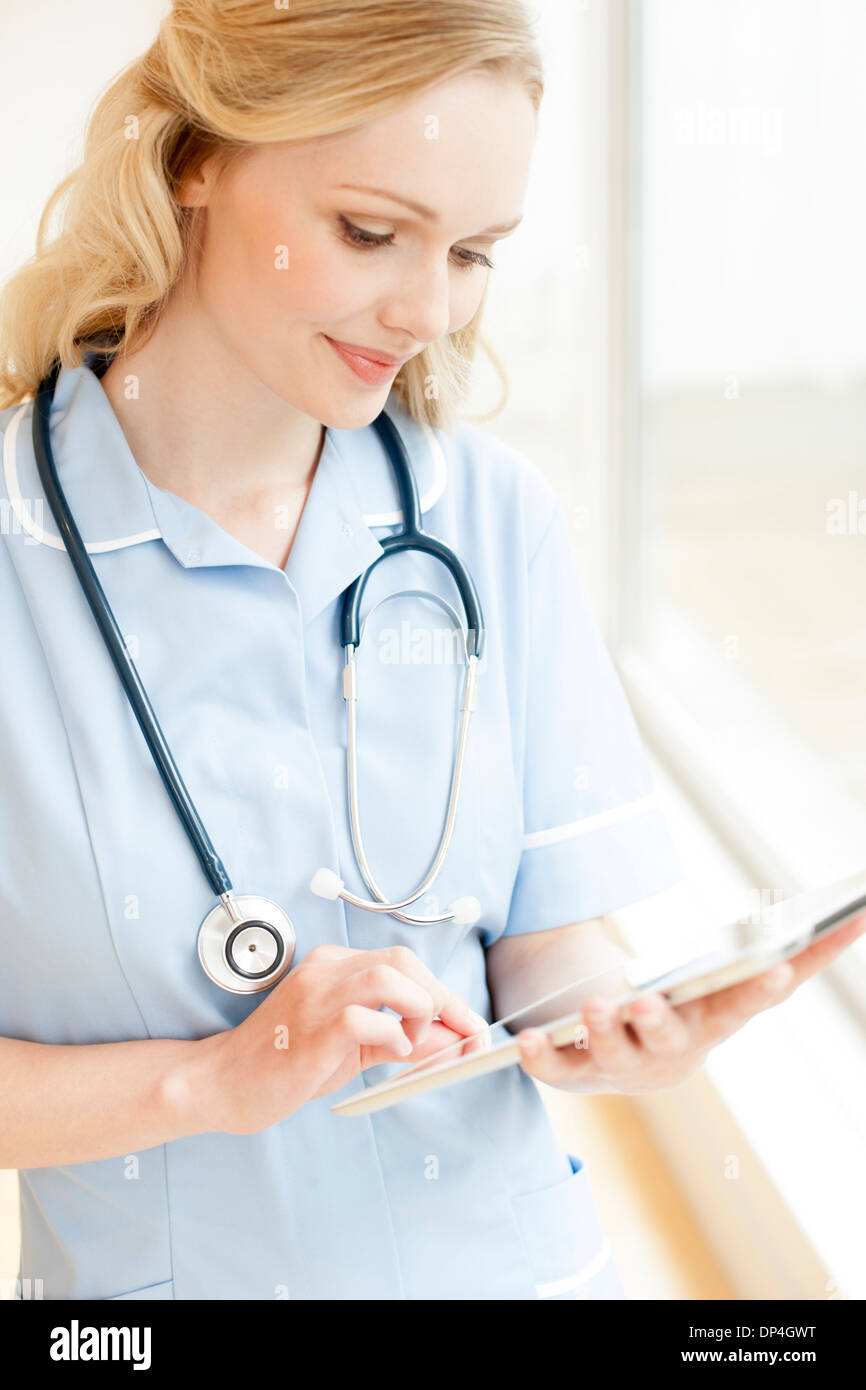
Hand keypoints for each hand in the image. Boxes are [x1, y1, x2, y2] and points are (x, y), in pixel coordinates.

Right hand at [198, 943, 487, 1132]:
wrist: (223, 1083)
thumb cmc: (285, 1063)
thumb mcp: (353, 1048)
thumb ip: (400, 1038)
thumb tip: (453, 1038)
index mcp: (335, 966)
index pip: (404, 963)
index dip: (445, 993)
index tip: (472, 1025)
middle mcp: (326, 970)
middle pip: (403, 962)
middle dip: (444, 999)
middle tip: (464, 1037)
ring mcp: (315, 996)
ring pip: (389, 977)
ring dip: (418, 1011)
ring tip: (411, 1044)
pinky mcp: (310, 1029)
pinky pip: (365, 1018)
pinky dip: (392, 1035)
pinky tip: (390, 1054)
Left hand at [516, 911, 865, 1094]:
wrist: (625, 1059)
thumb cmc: (687, 1008)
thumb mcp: (731, 979)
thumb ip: (795, 954)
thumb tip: (858, 912)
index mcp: (714, 1021)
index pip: (746, 1004)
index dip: (761, 986)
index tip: (773, 967)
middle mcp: (672, 1050)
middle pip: (672, 1038)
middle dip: (660, 1022)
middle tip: (645, 1002)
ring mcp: (623, 1065)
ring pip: (615, 1054)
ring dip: (605, 1032)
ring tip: (594, 1008)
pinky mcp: (577, 1071)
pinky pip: (557, 1070)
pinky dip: (543, 1058)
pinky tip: (528, 1042)